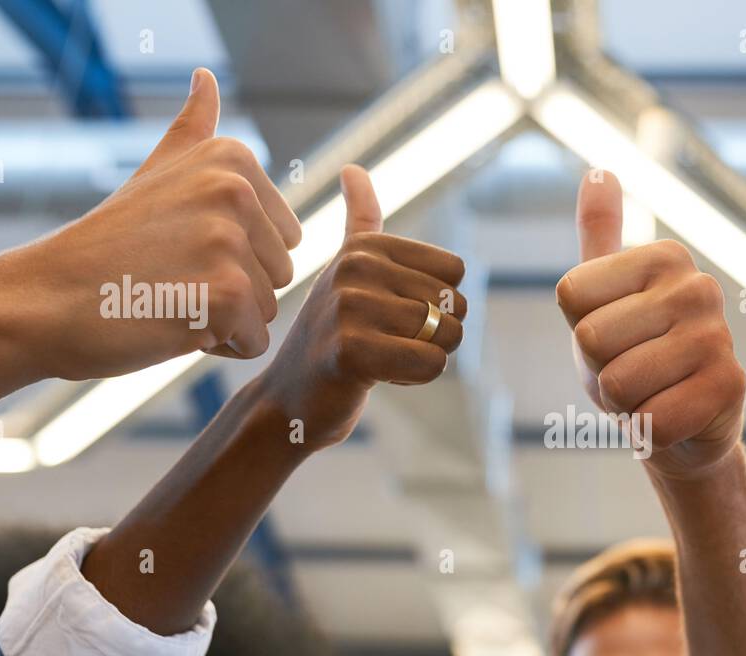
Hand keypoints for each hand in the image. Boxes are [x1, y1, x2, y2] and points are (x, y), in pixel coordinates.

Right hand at [23, 68, 301, 376]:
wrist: (46, 299)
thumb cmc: (107, 246)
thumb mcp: (156, 172)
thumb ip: (193, 131)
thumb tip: (207, 78)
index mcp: (232, 158)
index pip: (286, 237)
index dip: (239, 256)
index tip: (182, 246)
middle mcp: (236, 191)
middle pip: (281, 273)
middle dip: (236, 290)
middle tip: (172, 276)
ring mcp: (230, 241)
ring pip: (269, 310)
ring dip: (225, 321)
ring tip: (169, 297)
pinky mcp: (226, 293)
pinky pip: (254, 341)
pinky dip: (218, 347)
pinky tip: (171, 324)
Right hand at [253, 164, 466, 451]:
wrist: (289, 398)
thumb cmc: (329, 337)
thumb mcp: (343, 270)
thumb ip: (358, 222)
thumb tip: (352, 168)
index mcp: (365, 246)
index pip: (455, 272)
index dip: (434, 303)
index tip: (389, 315)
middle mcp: (356, 268)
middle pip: (455, 306)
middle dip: (432, 335)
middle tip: (381, 342)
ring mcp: (350, 307)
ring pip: (448, 337)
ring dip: (422, 358)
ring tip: (377, 357)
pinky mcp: (353, 351)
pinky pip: (432, 364)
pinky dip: (415, 378)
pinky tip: (376, 376)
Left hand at [555, 171, 745, 480]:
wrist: (681, 427)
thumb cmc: (635, 358)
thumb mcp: (604, 296)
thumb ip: (599, 234)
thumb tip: (599, 170)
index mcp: (664, 256)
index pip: (571, 294)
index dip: (580, 329)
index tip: (614, 337)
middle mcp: (697, 286)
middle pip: (590, 338)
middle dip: (600, 371)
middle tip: (632, 373)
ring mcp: (718, 335)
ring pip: (617, 382)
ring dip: (624, 403)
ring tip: (651, 393)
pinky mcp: (729, 386)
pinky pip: (651, 418)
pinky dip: (650, 429)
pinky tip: (673, 416)